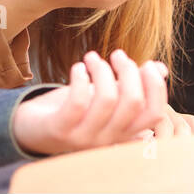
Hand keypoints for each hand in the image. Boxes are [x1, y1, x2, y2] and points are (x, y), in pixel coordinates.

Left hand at [12, 50, 168, 155]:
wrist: (32, 129)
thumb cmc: (75, 110)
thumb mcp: (106, 96)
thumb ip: (132, 85)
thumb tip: (160, 68)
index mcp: (124, 132)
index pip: (154, 114)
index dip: (156, 86)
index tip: (146, 63)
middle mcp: (108, 139)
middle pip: (133, 103)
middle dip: (128, 71)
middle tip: (117, 54)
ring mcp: (85, 137)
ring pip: (107, 99)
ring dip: (102, 70)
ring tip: (91, 58)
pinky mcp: (61, 130)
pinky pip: (78, 102)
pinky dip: (80, 78)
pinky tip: (78, 67)